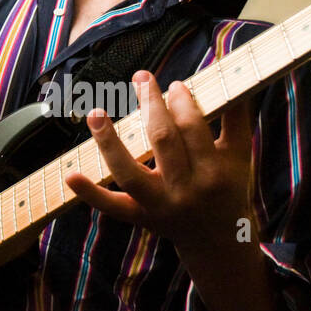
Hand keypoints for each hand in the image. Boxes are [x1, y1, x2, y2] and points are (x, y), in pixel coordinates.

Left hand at [64, 70, 254, 250]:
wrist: (217, 238)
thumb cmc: (228, 186)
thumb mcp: (240, 155)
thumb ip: (237, 116)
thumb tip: (235, 72)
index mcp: (212, 172)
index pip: (193, 129)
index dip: (181, 103)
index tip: (175, 85)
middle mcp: (184, 190)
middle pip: (162, 142)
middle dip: (151, 105)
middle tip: (142, 77)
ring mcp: (158, 206)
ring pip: (129, 173)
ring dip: (109, 142)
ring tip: (95, 112)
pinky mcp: (139, 217)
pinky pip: (111, 206)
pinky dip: (90, 192)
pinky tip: (71, 175)